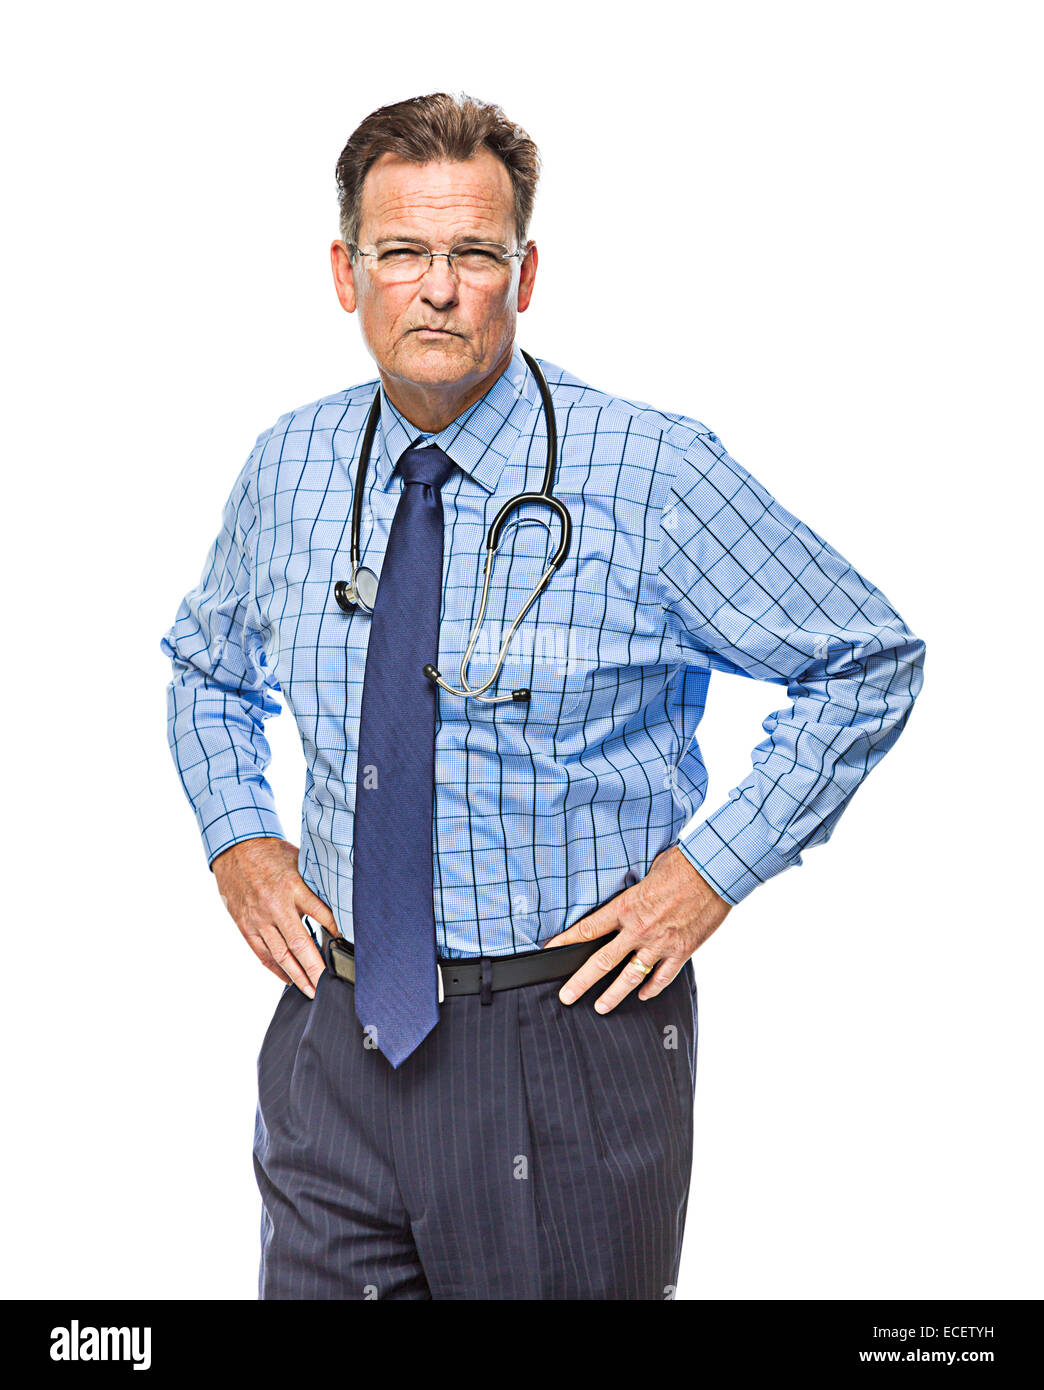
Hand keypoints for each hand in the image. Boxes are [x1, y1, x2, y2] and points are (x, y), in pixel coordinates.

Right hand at [211, 837, 338, 996]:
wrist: (235, 849)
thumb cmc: (271, 854)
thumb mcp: (299, 861)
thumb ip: (314, 884)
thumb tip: (339, 900)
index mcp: (293, 886)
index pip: (321, 913)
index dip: (336, 931)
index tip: (348, 946)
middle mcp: (276, 906)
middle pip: (300, 943)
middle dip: (315, 968)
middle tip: (328, 985)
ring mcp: (259, 918)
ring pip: (281, 954)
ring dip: (297, 975)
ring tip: (311, 990)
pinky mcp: (246, 925)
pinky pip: (262, 953)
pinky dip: (276, 969)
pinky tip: (288, 979)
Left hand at [540, 846, 730, 1012]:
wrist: (714, 872)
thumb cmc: (681, 865)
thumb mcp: (647, 872)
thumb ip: (633, 892)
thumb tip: (627, 896)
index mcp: (626, 907)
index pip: (587, 929)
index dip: (565, 942)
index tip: (550, 950)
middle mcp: (639, 929)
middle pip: (602, 961)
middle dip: (580, 981)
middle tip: (566, 996)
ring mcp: (660, 943)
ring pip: (630, 976)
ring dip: (613, 995)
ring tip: (600, 1008)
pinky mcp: (681, 951)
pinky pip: (662, 977)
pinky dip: (650, 988)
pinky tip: (642, 995)